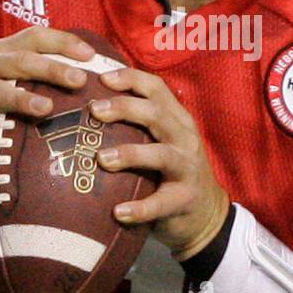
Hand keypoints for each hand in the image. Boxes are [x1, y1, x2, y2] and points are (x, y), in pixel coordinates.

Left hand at [90, 67, 230, 260]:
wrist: (206, 214)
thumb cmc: (171, 172)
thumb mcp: (162, 141)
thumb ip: (137, 125)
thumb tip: (86, 108)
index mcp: (177, 119)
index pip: (156, 89)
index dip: (131, 79)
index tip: (102, 78)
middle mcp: (185, 138)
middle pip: (157, 114)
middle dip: (125, 108)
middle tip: (94, 110)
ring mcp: (188, 168)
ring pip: (161, 155)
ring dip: (131, 154)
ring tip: (102, 158)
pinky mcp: (185, 199)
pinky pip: (161, 203)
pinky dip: (140, 208)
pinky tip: (118, 212)